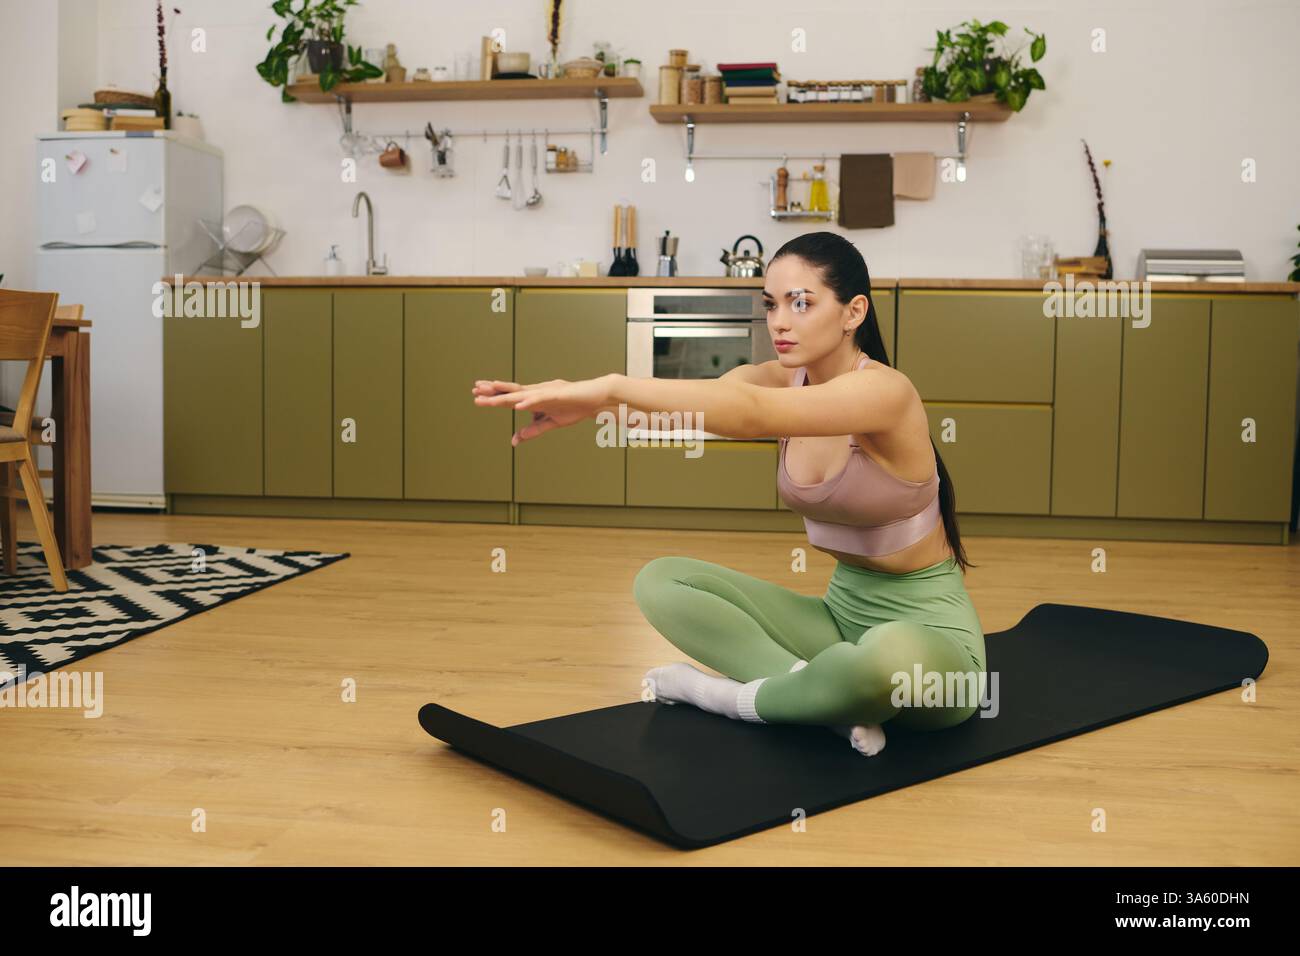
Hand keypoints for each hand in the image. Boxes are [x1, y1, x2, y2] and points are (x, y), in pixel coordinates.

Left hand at [472, 375, 613, 445]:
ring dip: (506, 395)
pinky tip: (517, 405)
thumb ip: (533, 430)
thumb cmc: (575, 408)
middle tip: (474, 390)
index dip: (494, 398)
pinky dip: (529, 401)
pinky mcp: (558, 394)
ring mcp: (547, 392)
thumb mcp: (550, 423)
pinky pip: (541, 398)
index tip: (477, 396)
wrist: (596, 399)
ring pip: (522, 394)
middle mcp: (538, 392)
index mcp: (535, 399)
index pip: (510, 398)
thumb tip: (515, 440)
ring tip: (490, 396)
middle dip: (493, 392)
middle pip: (511, 392)